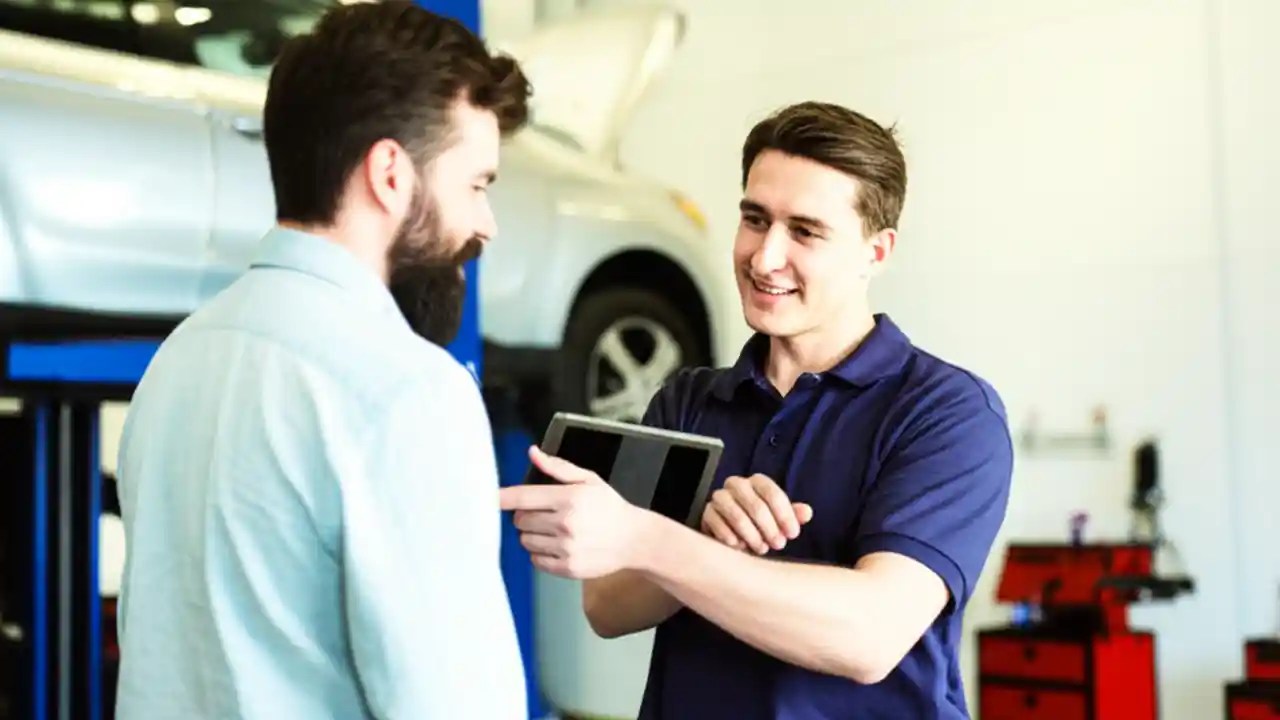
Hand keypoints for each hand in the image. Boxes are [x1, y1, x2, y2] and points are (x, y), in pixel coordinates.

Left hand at [499, 446, 648, 578]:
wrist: (634, 540)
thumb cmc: (609, 507)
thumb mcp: (589, 480)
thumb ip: (558, 468)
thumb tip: (532, 452)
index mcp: (568, 498)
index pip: (523, 497)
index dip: (502, 497)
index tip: (488, 497)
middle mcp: (565, 524)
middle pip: (520, 520)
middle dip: (525, 515)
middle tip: (542, 514)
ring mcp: (566, 548)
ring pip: (525, 540)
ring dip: (531, 534)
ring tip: (551, 530)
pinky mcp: (567, 568)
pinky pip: (535, 560)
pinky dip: (539, 553)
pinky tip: (556, 545)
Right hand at [701, 474, 812, 554]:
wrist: (731, 530)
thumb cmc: (759, 523)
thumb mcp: (779, 518)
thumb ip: (793, 515)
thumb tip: (806, 512)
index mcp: (757, 481)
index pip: (773, 494)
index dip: (785, 516)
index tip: (792, 534)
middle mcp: (736, 484)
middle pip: (756, 506)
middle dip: (770, 529)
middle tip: (778, 545)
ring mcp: (719, 497)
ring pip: (737, 516)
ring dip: (752, 536)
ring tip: (761, 549)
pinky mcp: (707, 512)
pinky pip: (718, 526)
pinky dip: (732, 539)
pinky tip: (740, 548)